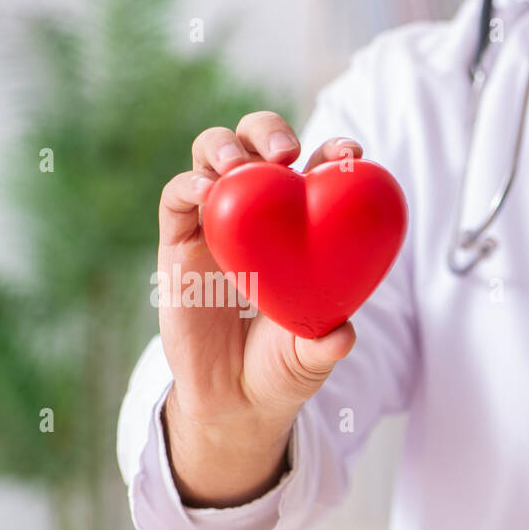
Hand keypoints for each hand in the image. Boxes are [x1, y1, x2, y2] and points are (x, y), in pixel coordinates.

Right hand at [157, 111, 363, 505]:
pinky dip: (191, 185)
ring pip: (214, 156)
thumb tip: (344, 335)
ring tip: (242, 164)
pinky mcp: (177, 242)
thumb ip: (327, 345)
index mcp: (302, 228)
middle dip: (269, 131)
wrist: (234, 399)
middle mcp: (259, 215)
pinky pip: (177, 198)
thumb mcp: (312, 358)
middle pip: (258, 146)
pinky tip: (209, 193)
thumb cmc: (283, 367)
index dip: (333, 154)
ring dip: (227, 146)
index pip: (316, 173)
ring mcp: (216, 223)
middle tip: (286, 151)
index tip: (351, 153)